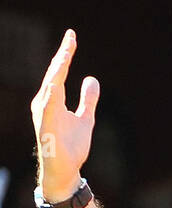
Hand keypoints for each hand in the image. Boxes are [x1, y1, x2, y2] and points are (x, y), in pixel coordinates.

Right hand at [30, 29, 98, 201]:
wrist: (65, 171)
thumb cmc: (71, 146)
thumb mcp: (86, 118)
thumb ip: (88, 99)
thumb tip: (91, 78)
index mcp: (53, 99)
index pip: (59, 72)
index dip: (66, 54)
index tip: (72, 36)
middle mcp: (45, 103)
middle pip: (53, 73)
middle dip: (62, 55)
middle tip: (71, 37)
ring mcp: (43, 114)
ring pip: (50, 86)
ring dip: (57, 69)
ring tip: (66, 53)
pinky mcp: (46, 127)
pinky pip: (48, 108)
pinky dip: (51, 95)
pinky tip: (55, 83)